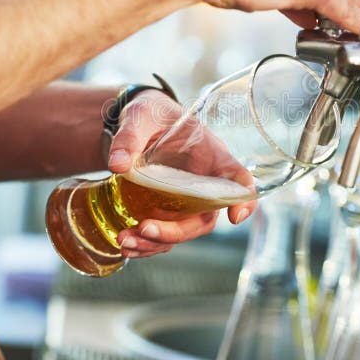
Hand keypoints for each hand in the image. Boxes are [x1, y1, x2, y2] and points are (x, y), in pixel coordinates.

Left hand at [106, 90, 256, 258]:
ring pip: (184, 231)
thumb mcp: (140, 116)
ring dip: (158, 243)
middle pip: (205, 217)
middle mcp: (204, 182)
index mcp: (210, 154)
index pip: (236, 177)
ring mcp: (187, 200)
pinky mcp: (168, 209)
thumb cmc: (151, 113)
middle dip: (178, 231)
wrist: (139, 123)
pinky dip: (147, 246)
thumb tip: (117, 165)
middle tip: (145, 229)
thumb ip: (130, 136)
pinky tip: (125, 246)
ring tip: (125, 242)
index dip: (242, 198)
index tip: (235, 216)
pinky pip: (165, 235)